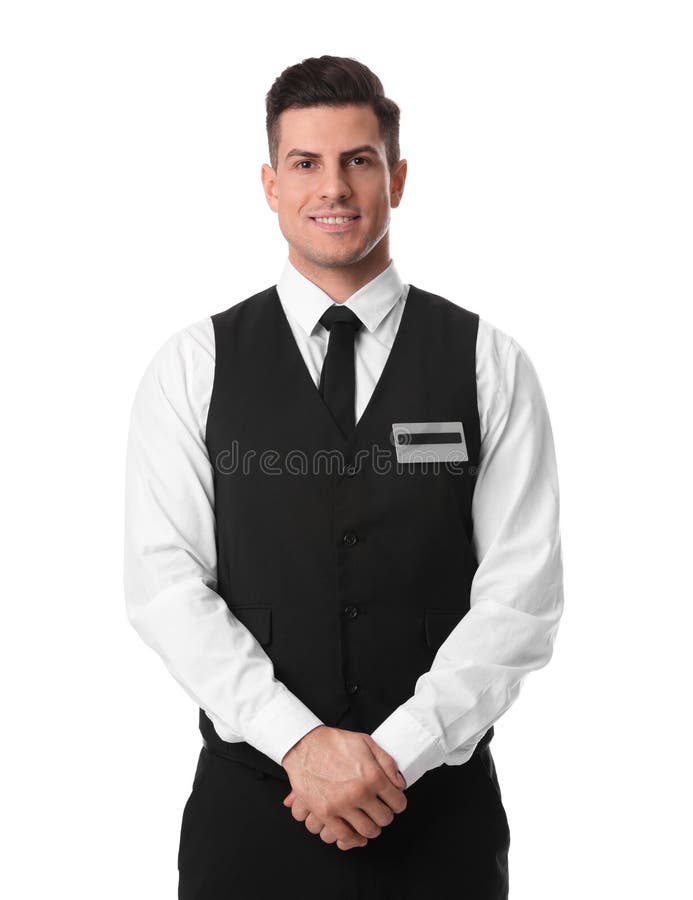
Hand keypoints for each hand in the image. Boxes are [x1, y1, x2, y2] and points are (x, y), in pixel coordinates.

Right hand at [280, 726, 407, 850]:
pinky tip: (356, 834)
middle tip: (380, 810)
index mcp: (372, 775)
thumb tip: (399, 783)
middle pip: (384, 819)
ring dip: (371, 829)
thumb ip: (387, 762)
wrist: (304, 746)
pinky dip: (353, 840)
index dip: (398, 803)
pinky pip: (344, 836)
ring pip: (367, 831)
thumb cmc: (334, 743)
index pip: (397, 802)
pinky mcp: (325, 814)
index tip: (394, 803)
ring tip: (369, 821)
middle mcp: (359, 792)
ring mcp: (341, 805)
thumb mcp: (366, 742)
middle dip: (385, 815)